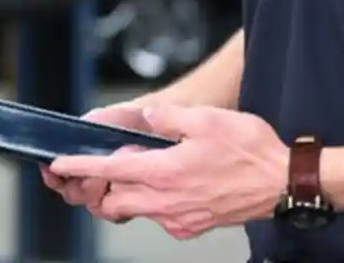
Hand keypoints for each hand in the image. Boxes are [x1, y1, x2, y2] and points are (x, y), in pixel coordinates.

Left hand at [48, 105, 288, 239]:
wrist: (283, 183)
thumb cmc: (250, 151)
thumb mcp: (207, 119)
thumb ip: (169, 117)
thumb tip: (148, 118)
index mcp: (164, 172)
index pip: (108, 171)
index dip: (79, 167)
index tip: (60, 165)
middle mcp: (166, 202)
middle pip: (113, 201)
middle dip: (100, 188)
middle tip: (104, 167)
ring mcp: (179, 218)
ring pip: (136, 210)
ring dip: (129, 193)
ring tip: (143, 170)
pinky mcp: (193, 226)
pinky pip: (161, 217)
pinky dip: (154, 202)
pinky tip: (171, 183)